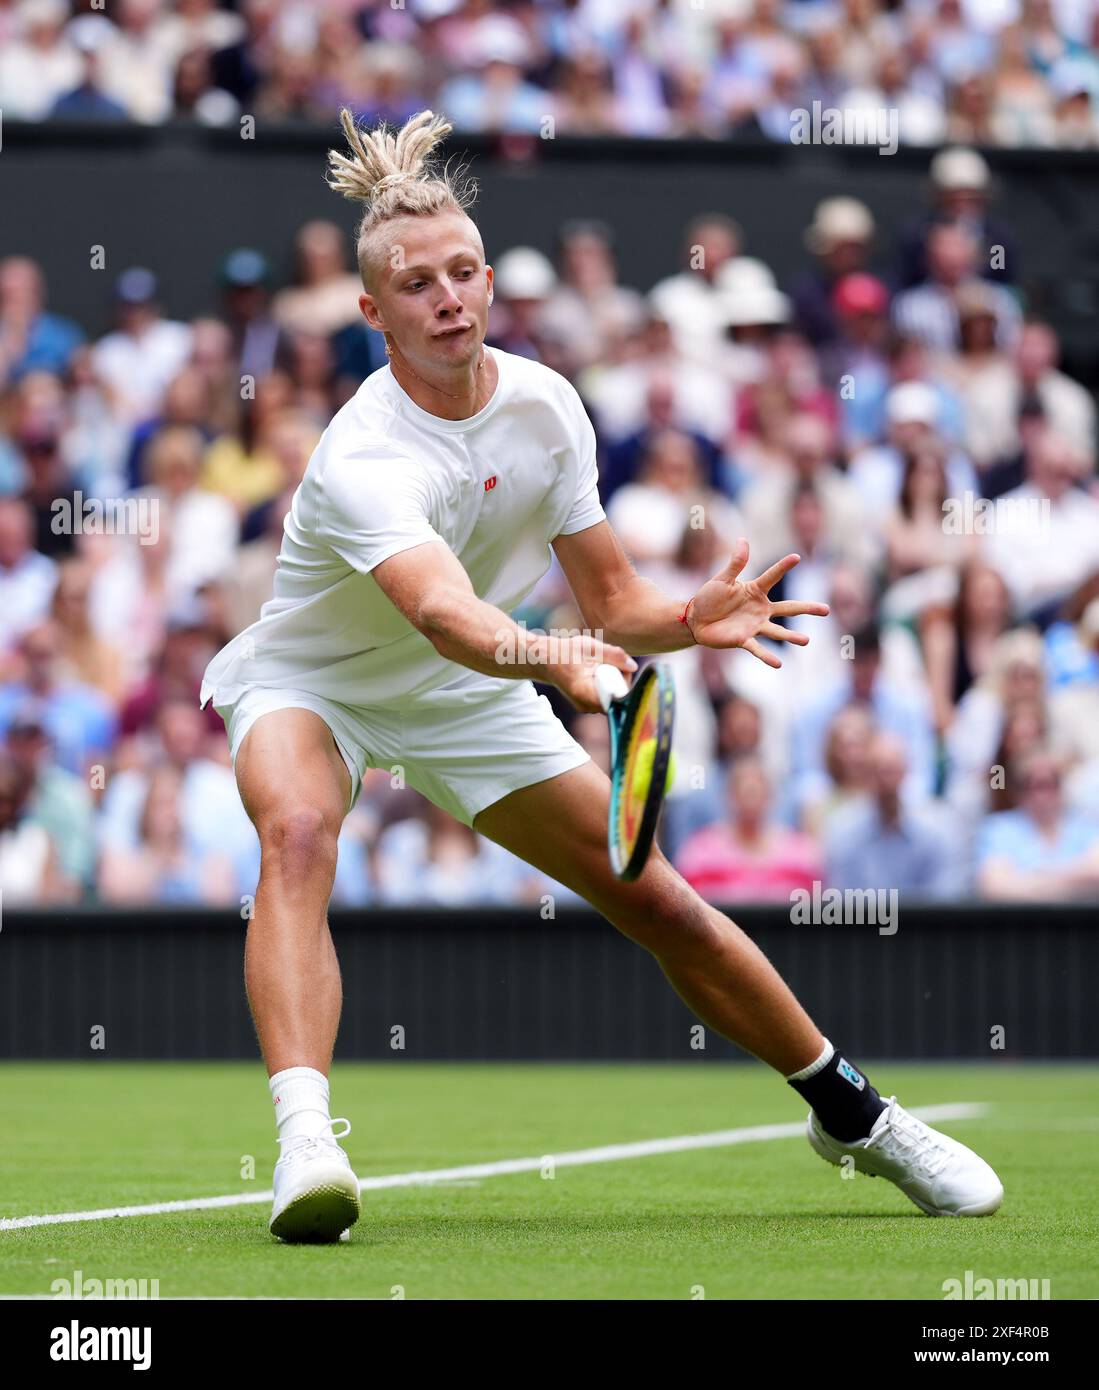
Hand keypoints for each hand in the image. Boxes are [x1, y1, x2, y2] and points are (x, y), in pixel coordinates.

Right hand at [545, 632, 636, 711]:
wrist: (545, 660)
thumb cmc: (565, 651)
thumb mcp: (590, 647)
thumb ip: (614, 655)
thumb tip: (633, 666)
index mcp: (584, 692)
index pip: (617, 698)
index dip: (624, 682)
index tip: (620, 666)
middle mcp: (585, 705)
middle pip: (616, 699)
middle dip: (619, 680)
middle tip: (610, 662)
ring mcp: (585, 708)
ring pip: (611, 699)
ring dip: (612, 682)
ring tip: (601, 666)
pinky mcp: (586, 705)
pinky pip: (605, 698)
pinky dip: (606, 685)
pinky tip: (597, 673)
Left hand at [687, 538, 829, 668]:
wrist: (695, 620)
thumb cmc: (709, 598)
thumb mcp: (722, 579)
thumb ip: (736, 563)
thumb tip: (743, 540)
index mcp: (755, 591)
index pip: (772, 576)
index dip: (783, 567)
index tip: (797, 557)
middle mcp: (760, 609)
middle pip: (788, 608)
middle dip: (807, 609)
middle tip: (827, 610)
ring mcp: (754, 625)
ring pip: (777, 631)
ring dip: (791, 636)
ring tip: (806, 640)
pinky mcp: (743, 639)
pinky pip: (757, 648)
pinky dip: (767, 656)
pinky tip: (779, 664)